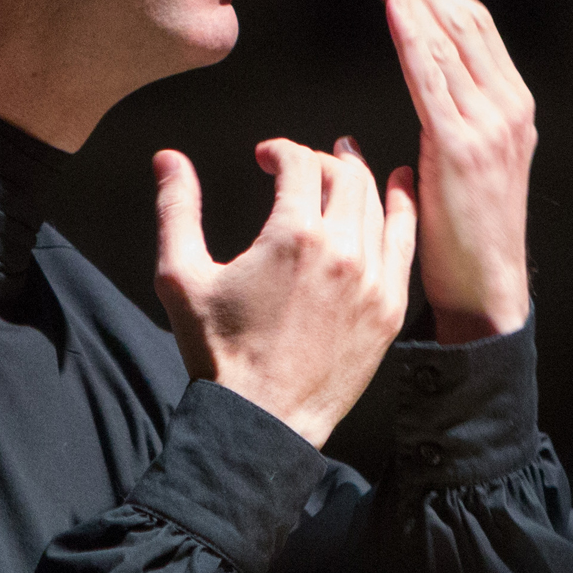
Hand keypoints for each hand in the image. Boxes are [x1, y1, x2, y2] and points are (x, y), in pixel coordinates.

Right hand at [154, 137, 418, 449]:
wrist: (263, 422)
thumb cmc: (218, 353)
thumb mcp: (181, 277)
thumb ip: (177, 211)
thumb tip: (168, 159)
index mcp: (293, 236)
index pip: (300, 163)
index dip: (280, 150)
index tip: (265, 158)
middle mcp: (342, 251)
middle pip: (345, 175)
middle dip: (321, 159)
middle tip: (303, 163)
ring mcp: (374, 281)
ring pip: (378, 204)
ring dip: (360, 178)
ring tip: (347, 164)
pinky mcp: (390, 309)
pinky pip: (404, 244)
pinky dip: (402, 210)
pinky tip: (400, 190)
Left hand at [368, 0, 534, 342]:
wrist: (486, 288)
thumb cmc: (465, 233)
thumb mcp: (467, 162)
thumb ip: (453, 116)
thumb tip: (424, 80)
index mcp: (512, 106)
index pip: (474, 27)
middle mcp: (509, 107)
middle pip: (463, 20)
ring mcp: (490, 127)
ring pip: (450, 40)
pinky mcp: (462, 149)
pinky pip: (433, 79)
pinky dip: (414, 37)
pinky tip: (394, 7)